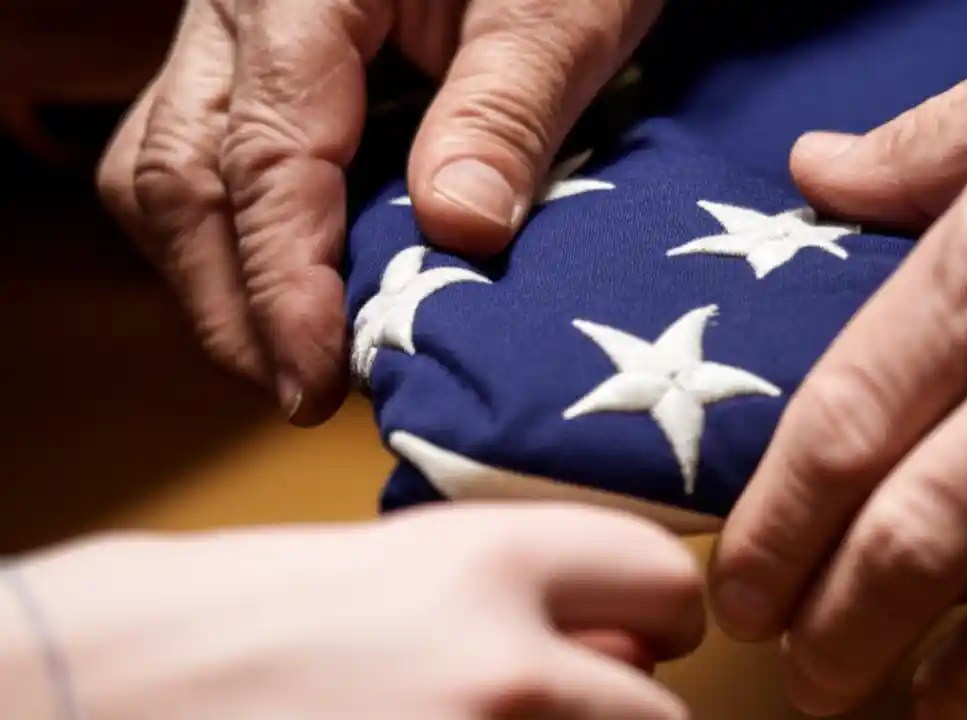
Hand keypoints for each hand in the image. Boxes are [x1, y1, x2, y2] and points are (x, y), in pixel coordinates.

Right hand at [11, 504, 702, 719]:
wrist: (87, 691)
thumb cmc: (216, 616)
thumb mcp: (383, 564)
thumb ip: (510, 596)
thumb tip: (603, 641)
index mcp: (487, 562)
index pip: (665, 580)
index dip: (660, 610)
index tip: (643, 631)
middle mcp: (506, 670)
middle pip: (662, 713)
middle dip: (624, 709)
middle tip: (566, 705)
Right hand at [95, 0, 660, 424]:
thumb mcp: (561, 11)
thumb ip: (504, 112)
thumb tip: (456, 233)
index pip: (265, 158)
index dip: (281, 282)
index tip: (314, 379)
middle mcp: (237, 5)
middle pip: (179, 173)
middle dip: (227, 299)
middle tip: (297, 392)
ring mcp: (235, 26)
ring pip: (169, 164)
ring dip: (215, 272)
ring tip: (288, 355)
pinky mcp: (257, 51)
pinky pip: (201, 147)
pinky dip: (232, 229)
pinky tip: (289, 281)